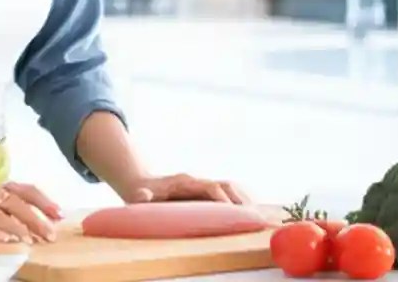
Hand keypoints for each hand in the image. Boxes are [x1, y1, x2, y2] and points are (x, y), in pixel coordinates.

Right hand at [0, 182, 63, 242]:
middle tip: (49, 234)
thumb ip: (24, 211)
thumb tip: (52, 222)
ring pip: (0, 215)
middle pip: (17, 204)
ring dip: (16, 227)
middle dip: (35, 220)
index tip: (60, 215)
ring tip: (29, 239)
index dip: (45, 202)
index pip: (29, 191)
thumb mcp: (3, 205)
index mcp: (7, 190)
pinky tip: (5, 241)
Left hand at [118, 173, 250, 204]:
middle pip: (226, 184)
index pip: (210, 186)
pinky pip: (229, 192)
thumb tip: (143, 195)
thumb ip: (142, 196)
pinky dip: (242, 200)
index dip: (222, 198)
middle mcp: (198, 181)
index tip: (232, 211)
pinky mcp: (207, 192)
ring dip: (244, 199)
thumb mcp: (140, 196)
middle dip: (240, 198)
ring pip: (231, 187)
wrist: (144, 184)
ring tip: (257, 214)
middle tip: (252, 215)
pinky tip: (251, 211)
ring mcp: (203, 185)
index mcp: (186, 182)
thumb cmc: (144, 194)